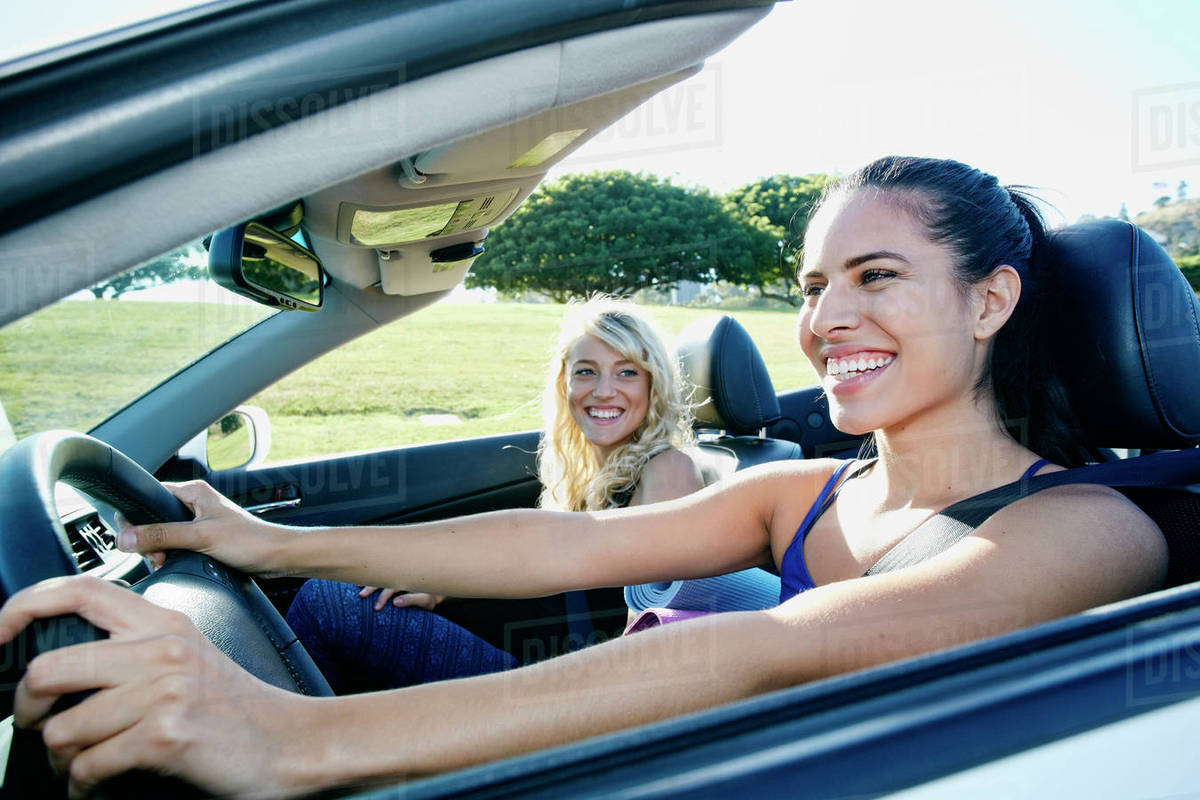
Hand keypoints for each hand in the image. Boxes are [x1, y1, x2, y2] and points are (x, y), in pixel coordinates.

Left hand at [0, 576, 315, 797]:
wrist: (289, 741)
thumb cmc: (235, 707)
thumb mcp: (187, 656)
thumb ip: (134, 646)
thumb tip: (62, 666)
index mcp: (163, 622)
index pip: (79, 590)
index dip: (23, 606)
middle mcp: (161, 649)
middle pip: (49, 669)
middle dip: (25, 710)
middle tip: (35, 724)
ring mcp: (164, 692)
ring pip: (62, 730)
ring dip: (60, 759)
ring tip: (78, 765)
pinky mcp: (166, 736)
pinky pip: (89, 765)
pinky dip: (82, 785)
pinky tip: (93, 786)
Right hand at [115, 480, 287, 574]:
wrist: (277, 557)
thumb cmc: (250, 540)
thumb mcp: (200, 536)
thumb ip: (162, 535)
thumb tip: (127, 536)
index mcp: (192, 491)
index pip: (149, 495)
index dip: (136, 516)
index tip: (132, 536)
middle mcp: (194, 503)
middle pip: (153, 518)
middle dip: (149, 539)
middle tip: (157, 553)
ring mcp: (198, 522)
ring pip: (163, 534)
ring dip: (160, 549)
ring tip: (168, 559)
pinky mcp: (204, 539)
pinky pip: (176, 545)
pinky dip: (172, 555)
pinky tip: (178, 563)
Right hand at [358, 586, 445, 610]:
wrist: (436, 590)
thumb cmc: (430, 597)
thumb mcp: (424, 600)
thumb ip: (411, 599)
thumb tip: (395, 602)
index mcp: (406, 580)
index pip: (391, 588)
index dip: (382, 597)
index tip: (376, 608)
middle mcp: (400, 577)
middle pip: (383, 580)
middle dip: (371, 587)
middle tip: (361, 596)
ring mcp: (396, 578)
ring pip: (380, 578)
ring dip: (369, 582)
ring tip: (356, 586)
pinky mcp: (394, 581)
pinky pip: (382, 579)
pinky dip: (372, 580)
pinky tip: (361, 582)